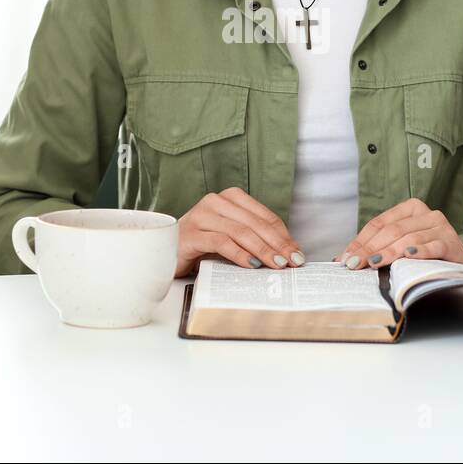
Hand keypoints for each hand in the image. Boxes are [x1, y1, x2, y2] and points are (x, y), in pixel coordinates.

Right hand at [174, 187, 305, 277]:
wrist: (164, 254)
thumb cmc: (203, 247)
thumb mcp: (233, 239)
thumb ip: (255, 240)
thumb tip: (288, 253)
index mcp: (230, 198)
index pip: (264, 216)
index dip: (284, 236)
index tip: (298, 253)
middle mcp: (215, 202)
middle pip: (255, 223)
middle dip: (278, 244)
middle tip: (292, 261)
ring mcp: (201, 215)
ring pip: (240, 231)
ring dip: (262, 250)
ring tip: (277, 265)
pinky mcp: (191, 233)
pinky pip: (220, 242)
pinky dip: (239, 254)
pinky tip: (251, 265)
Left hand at [336, 198, 462, 269]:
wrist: (460, 260)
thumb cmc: (426, 250)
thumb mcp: (402, 242)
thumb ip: (378, 245)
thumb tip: (345, 258)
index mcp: (410, 208)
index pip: (379, 223)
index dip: (361, 240)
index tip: (347, 257)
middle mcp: (426, 214)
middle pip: (392, 230)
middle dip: (371, 248)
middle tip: (355, 264)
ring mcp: (440, 227)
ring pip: (409, 239)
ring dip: (390, 252)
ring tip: (374, 263)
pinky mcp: (451, 242)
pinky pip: (433, 247)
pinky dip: (420, 252)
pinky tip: (408, 256)